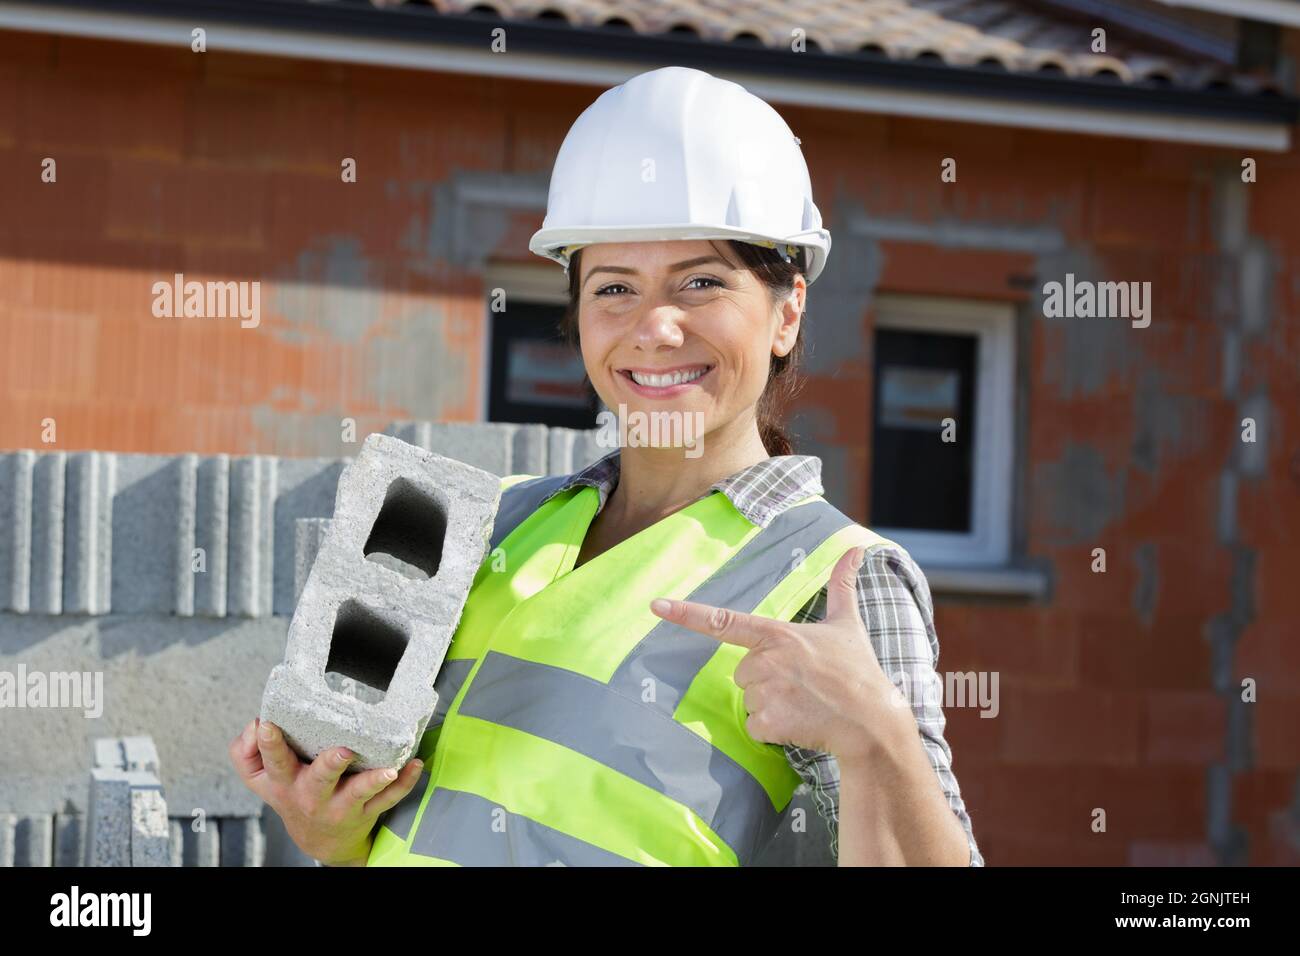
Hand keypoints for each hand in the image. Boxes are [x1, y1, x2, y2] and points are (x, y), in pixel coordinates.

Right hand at [228, 718, 423, 865]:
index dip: (269, 745)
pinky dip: (405, 782)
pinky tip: (415, 765)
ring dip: (374, 780)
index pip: (274, 762)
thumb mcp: (259, 779)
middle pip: (320, 780)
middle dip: (330, 765)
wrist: (318, 839)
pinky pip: (389, 798)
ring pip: (360, 793)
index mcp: (286, 783)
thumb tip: (255, 725)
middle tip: (342, 751)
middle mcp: (314, 795)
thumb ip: (245, 751)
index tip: (269, 725)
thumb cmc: (291, 794)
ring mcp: (343, 805)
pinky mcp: (368, 811)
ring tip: (388, 769)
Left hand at [649, 547, 907, 761]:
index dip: (687, 613)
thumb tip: (856, 548)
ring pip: (748, 699)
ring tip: (803, 702)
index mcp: (778, 635)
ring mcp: (766, 693)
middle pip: (742, 671)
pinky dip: (772, 729)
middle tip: (801, 682)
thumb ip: (842, 585)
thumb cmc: (858, 671)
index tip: (657, 606)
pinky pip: (753, 726)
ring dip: (769, 704)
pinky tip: (798, 722)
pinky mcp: (768, 723)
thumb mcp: (848, 624)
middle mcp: (767, 662)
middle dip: (765, 678)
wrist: (871, 722)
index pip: (724, 621)